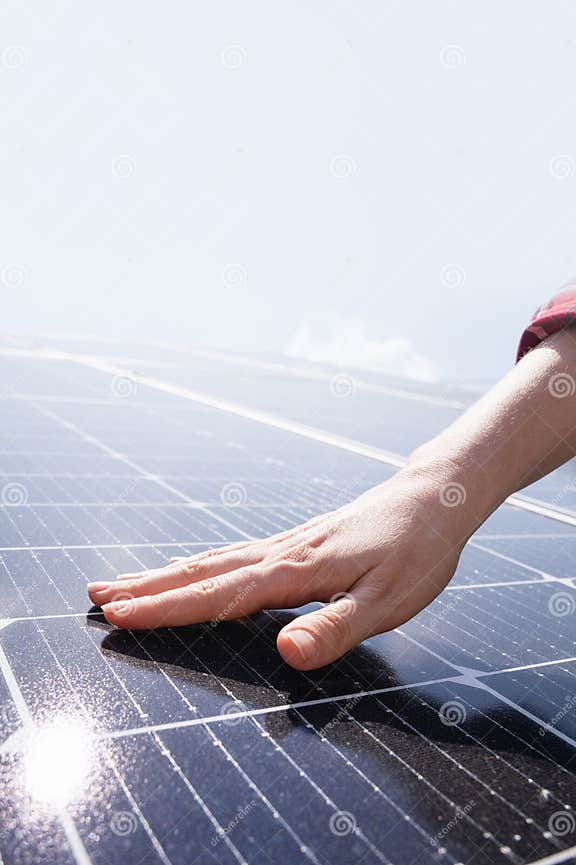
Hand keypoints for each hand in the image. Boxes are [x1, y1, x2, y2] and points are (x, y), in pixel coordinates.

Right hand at [87, 466, 470, 669]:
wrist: (435, 498)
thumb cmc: (416, 551)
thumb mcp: (388, 600)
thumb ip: (335, 628)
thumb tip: (286, 652)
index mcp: (296, 571)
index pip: (219, 595)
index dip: (167, 610)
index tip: (119, 617)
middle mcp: (282, 553)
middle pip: (203, 572)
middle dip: (148, 588)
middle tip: (97, 596)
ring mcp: (288, 544)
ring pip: (214, 560)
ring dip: (166, 574)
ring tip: (127, 583)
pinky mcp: (299, 543)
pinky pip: (236, 556)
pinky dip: (201, 566)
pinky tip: (196, 573)